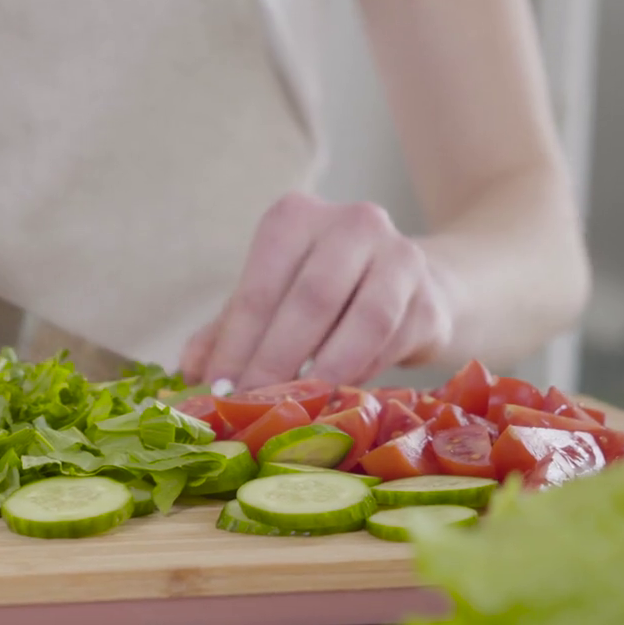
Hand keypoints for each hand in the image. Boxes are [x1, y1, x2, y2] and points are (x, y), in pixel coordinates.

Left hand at [181, 193, 451, 389]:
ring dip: (326, 371)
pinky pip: (394, 343)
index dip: (238, 342)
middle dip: (277, 360)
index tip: (219, 389)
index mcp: (297, 217)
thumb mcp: (268, 302)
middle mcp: (353, 223)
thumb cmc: (321, 295)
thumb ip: (227, 331)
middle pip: (311, 298)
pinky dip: (363, 372)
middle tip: (253, 406)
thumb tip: (192, 370)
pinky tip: (339, 396)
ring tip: (298, 407)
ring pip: (365, 320)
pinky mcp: (431, 299)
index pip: (261, 284)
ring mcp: (401, 257)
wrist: (410, 285)